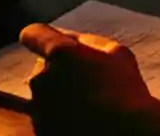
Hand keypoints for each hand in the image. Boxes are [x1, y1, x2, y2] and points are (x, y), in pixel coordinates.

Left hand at [19, 23, 159, 134]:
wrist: (125, 135)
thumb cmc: (126, 92)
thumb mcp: (118, 54)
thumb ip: (89, 42)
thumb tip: (72, 41)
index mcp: (59, 53)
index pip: (33, 34)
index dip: (39, 38)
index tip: (47, 43)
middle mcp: (41, 78)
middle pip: (42, 69)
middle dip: (58, 73)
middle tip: (85, 85)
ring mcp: (38, 108)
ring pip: (43, 95)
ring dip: (58, 98)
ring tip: (87, 108)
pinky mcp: (40, 130)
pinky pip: (46, 118)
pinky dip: (59, 119)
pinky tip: (83, 123)